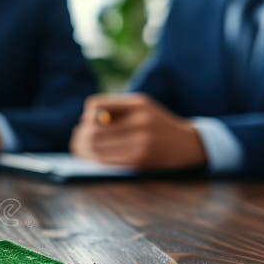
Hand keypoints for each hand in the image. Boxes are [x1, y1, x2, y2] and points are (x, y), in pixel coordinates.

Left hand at [70, 93, 206, 169]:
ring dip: (83, 150)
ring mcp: (141, 141)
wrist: (187, 145)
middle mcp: (140, 120)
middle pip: (93, 130)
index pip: (96, 106)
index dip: (86, 116)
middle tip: (77, 141)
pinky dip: (94, 159)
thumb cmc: (157, 125)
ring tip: (81, 150)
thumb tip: (85, 120)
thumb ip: (115, 110)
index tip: (87, 123)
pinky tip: (93, 159)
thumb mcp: (141, 108)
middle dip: (80, 137)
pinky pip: (107, 160)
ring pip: (96, 147)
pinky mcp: (140, 159)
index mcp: (138, 104)